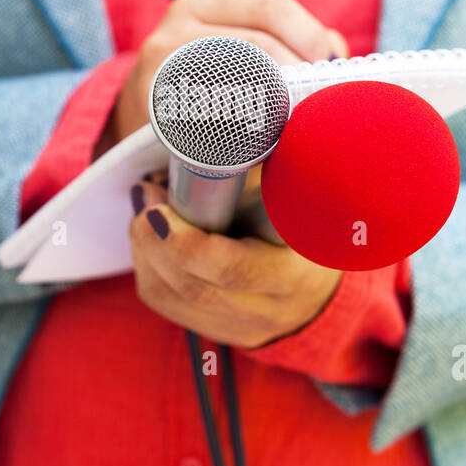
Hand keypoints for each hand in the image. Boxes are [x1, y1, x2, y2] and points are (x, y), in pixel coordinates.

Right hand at [103, 0, 348, 148]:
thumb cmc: (201, 88)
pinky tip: (266, 142)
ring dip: (281, 100)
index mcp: (205, 4)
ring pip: (242, 74)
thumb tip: (337, 49)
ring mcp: (163, 60)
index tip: (335, 62)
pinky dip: (250, 128)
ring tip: (298, 120)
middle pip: (260, 40)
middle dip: (302, 71)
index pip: (269, 4)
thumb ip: (283, 45)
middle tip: (322, 99)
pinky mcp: (156, 100)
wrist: (137, 123)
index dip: (310, 31)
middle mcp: (180, 23)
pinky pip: (214, 112)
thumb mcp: (233, 52)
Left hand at [127, 175, 342, 347]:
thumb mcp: (301, 198)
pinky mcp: (216, 332)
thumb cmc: (308, 226)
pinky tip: (149, 237)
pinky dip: (146, 266)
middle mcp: (269, 310)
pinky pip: (163, 303)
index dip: (186, 241)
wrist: (322, 284)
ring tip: (145, 210)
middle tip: (147, 197)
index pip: (232, 269)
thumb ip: (269, 167)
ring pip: (169, 296)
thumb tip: (228, 133)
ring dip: (144, 249)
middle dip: (154, 237)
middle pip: (192, 285)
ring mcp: (240, 328)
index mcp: (295, 275)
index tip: (161, 204)